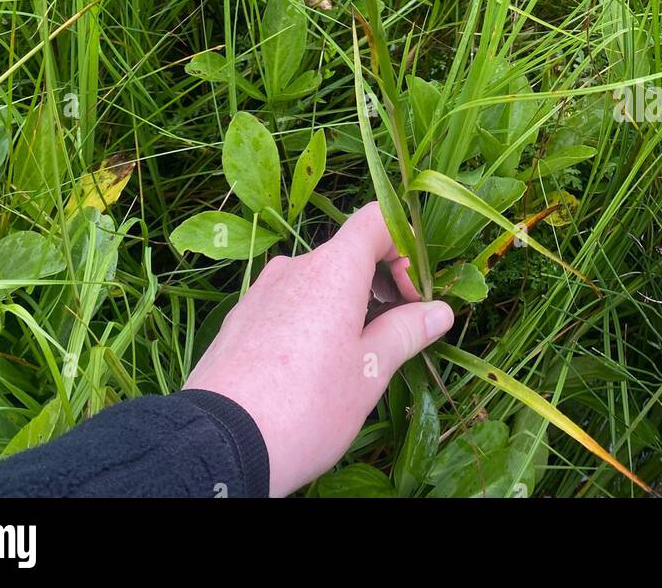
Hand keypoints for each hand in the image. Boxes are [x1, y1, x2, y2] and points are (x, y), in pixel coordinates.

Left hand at [184, 202, 453, 496]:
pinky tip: (311, 367)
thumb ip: (406, 332)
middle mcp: (296, 266)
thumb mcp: (369, 372)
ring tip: (353, 358)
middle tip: (395, 333)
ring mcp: (263, 289)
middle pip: (348, 253)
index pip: (376, 220)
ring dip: (345, 305)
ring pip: (318, 281)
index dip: (404, 245)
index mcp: (333, 269)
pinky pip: (288, 302)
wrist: (221, 441)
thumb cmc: (307, 404)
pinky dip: (311, 318)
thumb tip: (440, 311)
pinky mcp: (241, 316)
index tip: (413, 294)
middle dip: (380, 283)